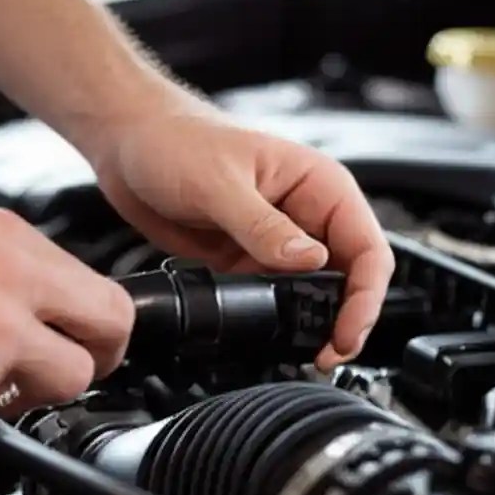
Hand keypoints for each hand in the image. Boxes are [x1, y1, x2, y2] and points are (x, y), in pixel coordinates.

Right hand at [0, 205, 133, 436]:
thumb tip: (26, 306)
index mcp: (12, 244)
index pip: (103, 293)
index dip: (102, 330)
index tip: (89, 345)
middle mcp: (14, 285)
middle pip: (107, 340)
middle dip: (89, 366)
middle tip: (54, 378)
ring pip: (56, 386)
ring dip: (20, 397)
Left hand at [88, 103, 393, 370]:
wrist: (128, 143)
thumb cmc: (176, 139)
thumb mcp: (219, 183)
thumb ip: (263, 227)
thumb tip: (309, 261)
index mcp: (319, 184)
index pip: (367, 246)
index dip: (365, 295)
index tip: (346, 331)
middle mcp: (306, 213)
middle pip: (351, 276)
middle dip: (345, 318)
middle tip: (327, 355)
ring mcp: (278, 241)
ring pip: (316, 293)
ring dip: (314, 325)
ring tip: (306, 355)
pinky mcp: (249, 261)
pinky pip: (276, 298)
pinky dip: (279, 322)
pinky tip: (270, 338)